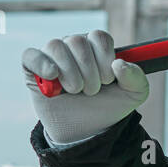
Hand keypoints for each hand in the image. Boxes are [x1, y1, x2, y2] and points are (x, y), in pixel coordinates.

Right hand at [21, 30, 149, 144]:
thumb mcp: (134, 95)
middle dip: (89, 71)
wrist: (86, 130)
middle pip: (78, 42)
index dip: (104, 58)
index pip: (99, 36)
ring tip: (75, 90)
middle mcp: (73, 46)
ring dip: (70, 72)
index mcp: (95, 47)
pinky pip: (31, 55)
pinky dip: (42, 63)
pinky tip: (52, 76)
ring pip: (56, 46)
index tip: (109, 80)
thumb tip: (119, 63)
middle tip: (92, 91)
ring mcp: (52, 56)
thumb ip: (136, 77)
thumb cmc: (108, 106)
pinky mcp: (33, 69)